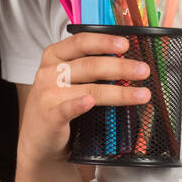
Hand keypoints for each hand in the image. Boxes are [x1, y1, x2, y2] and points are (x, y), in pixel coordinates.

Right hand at [18, 32, 150, 168]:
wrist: (37, 139)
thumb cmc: (57, 102)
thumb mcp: (65, 77)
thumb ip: (87, 65)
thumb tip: (125, 57)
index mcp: (54, 56)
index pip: (80, 42)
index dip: (104, 42)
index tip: (125, 45)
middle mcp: (49, 73)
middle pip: (89, 65)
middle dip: (120, 67)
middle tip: (143, 70)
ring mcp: (48, 95)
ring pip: (88, 89)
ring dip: (118, 92)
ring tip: (142, 94)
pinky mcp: (50, 117)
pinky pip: (66, 109)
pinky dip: (78, 105)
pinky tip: (90, 102)